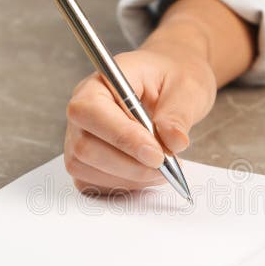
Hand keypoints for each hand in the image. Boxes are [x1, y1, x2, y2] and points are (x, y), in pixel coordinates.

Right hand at [64, 35, 215, 193]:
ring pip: (87, 169)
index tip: (156, 154)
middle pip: (85, 147)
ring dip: (129, 178)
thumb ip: (177, 114)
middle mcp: (82, 111)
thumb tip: (174, 142)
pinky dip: (122, 185)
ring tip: (163, 169)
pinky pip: (92, 183)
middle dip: (129, 165)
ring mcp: (79, 137)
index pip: (92, 111)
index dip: (122, 137)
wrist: (170, 85)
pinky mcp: (86, 161)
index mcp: (100, 83)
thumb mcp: (185, 87)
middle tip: (166, 165)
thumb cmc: (172, 79)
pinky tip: (147, 174)